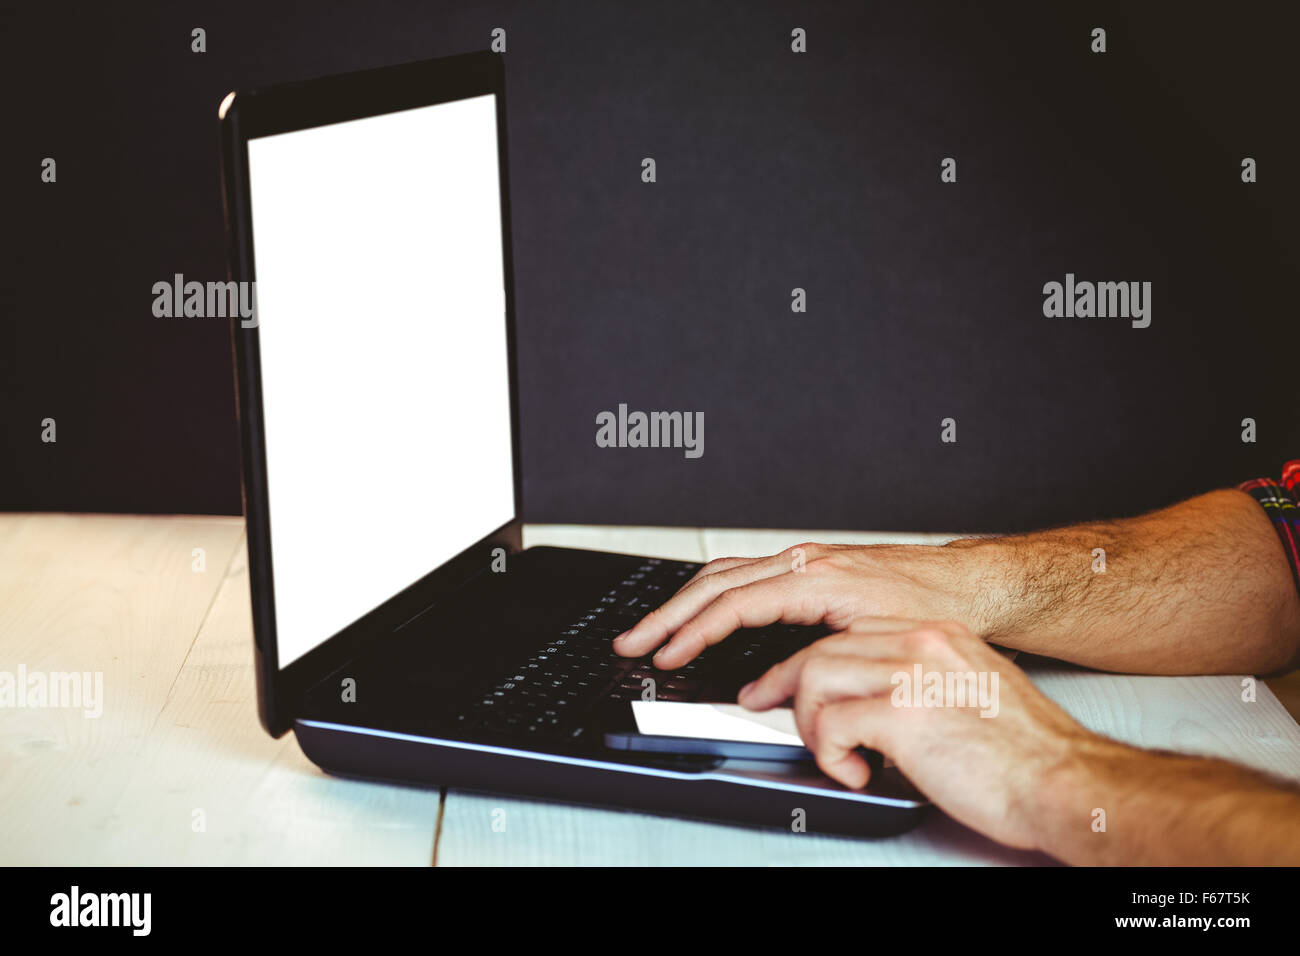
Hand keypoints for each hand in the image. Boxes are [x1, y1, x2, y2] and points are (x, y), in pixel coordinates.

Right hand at [613, 541, 993, 668]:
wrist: (969, 585)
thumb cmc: (934, 610)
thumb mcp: (877, 643)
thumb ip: (820, 662)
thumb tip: (769, 690)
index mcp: (816, 577)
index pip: (734, 604)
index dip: (693, 634)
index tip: (666, 657)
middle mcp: (804, 562)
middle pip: (715, 582)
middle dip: (666, 615)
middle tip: (631, 642)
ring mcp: (805, 561)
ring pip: (724, 574)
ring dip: (682, 603)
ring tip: (651, 629)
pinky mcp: (810, 568)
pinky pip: (744, 574)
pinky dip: (710, 594)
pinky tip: (700, 611)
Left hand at [739, 618, 1094, 850]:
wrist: (1065, 781)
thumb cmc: (1024, 754)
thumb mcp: (967, 693)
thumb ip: (920, 682)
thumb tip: (867, 699)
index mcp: (936, 636)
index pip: (847, 634)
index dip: (803, 661)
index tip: (779, 683)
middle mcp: (921, 643)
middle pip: (820, 650)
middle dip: (784, 686)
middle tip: (766, 708)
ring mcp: (912, 673)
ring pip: (814, 678)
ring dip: (810, 725)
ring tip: (834, 754)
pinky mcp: (903, 712)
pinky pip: (831, 723)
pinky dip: (830, 754)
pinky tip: (856, 772)